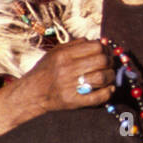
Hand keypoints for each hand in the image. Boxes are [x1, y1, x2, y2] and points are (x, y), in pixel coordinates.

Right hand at [0, 39, 114, 138]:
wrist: (32, 93)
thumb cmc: (46, 70)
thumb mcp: (56, 52)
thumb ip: (76, 45)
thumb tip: (98, 41)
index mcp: (64, 55)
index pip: (96, 46)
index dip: (105, 49)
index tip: (106, 53)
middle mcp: (67, 69)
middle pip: (101, 61)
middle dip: (110, 62)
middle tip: (109, 65)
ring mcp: (70, 86)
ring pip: (102, 78)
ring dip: (110, 77)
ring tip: (109, 77)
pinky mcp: (73, 101)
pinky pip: (97, 97)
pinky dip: (107, 93)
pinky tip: (109, 89)